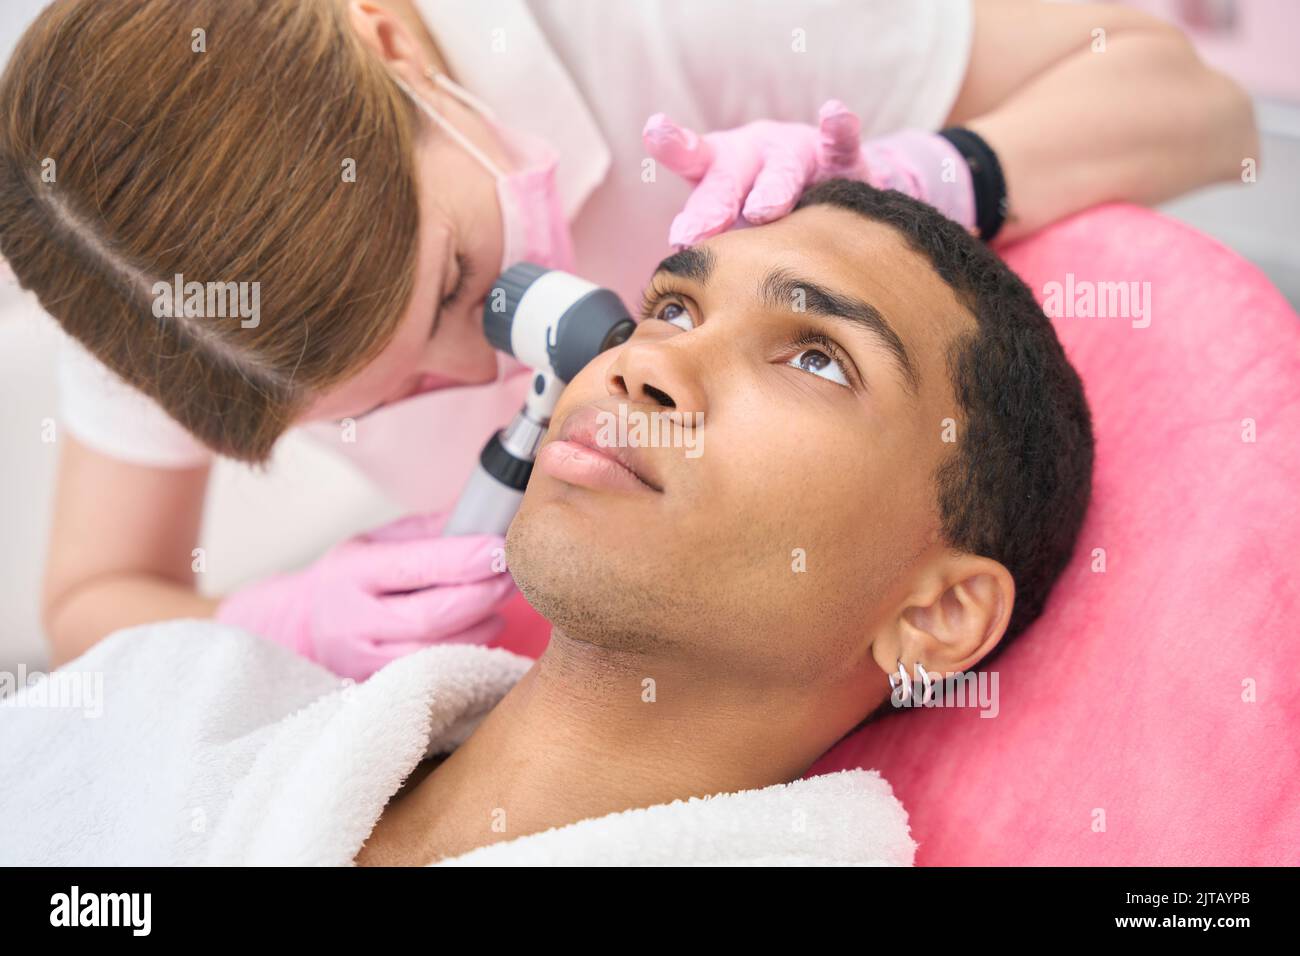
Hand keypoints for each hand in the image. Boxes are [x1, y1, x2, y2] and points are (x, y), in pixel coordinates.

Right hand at [215, 512, 515, 681]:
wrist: (306, 629)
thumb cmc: (356, 578)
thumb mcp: (378, 542)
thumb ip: (429, 530)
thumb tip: (488, 511)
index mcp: (350, 573)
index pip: (412, 566)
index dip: (462, 558)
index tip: (500, 547)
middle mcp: (353, 622)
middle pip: (430, 615)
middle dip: (482, 592)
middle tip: (514, 573)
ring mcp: (365, 662)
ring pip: (438, 650)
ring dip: (483, 622)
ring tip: (504, 596)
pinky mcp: (382, 688)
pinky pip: (436, 672)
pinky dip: (472, 648)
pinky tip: (488, 625)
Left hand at [643, 102, 974, 246]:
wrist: (830, 199)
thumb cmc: (766, 223)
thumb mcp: (734, 234)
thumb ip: (708, 256)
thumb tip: (673, 311)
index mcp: (721, 169)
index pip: (693, 159)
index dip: (676, 147)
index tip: (657, 131)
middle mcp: (754, 155)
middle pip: (730, 175)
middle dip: (714, 202)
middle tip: (695, 233)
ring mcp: (795, 154)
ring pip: (783, 167)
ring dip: (773, 186)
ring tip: (764, 210)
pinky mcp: (838, 158)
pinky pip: (840, 146)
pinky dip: (839, 131)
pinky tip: (834, 114)